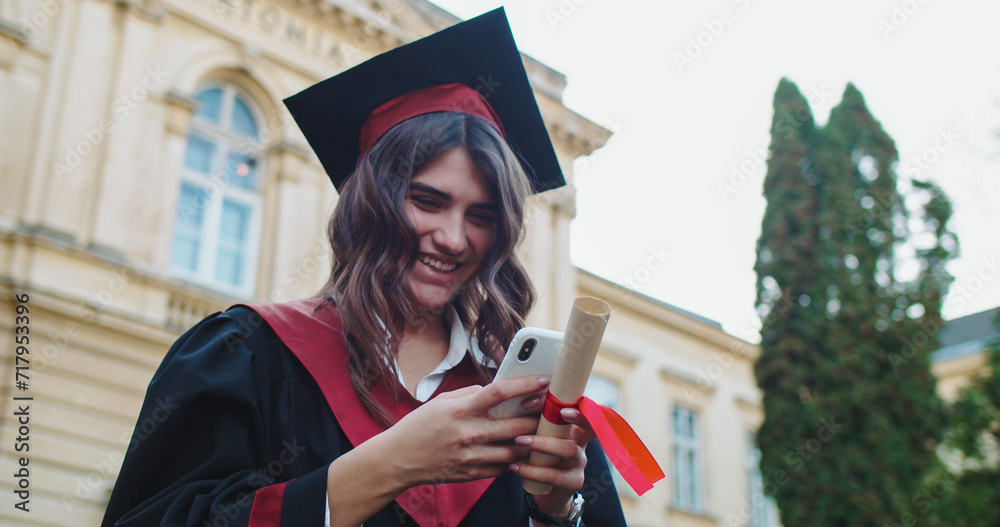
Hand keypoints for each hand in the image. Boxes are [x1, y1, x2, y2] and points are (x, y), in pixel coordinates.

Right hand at [375, 375, 550, 486]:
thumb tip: (494, 390)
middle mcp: (469, 434)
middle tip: (550, 409)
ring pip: (515, 451)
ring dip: (532, 441)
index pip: (499, 393)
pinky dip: (516, 459)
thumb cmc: (418, 427)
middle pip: (515, 425)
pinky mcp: (472, 473)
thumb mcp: (441, 401)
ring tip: (542, 432)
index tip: (543, 379)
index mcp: (461, 410)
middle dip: (537, 417)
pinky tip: (523, 451)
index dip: (525, 384)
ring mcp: (471, 457)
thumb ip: (469, 394)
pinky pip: (503, 468)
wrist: (398, 460)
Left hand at [510, 407, 594, 517]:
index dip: (580, 404)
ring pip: (568, 450)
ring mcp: (579, 464)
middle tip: (561, 412)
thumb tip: (523, 401)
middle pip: (590, 428)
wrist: (546, 492)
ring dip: (543, 443)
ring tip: (519, 440)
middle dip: (577, 417)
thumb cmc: (541, 456)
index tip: (564, 403)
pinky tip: (514, 466)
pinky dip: (531, 470)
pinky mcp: (571, 483)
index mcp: (575, 428)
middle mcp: (582, 444)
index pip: (587, 410)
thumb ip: (537, 417)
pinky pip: (552, 475)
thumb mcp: (541, 435)